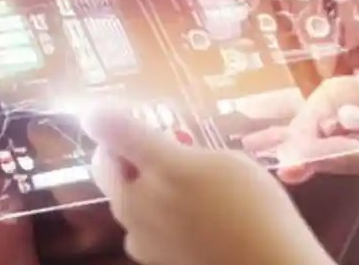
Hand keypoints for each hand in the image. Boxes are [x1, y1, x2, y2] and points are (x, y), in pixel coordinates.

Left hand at [83, 107, 332, 264]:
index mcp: (161, 167)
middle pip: (103, 166)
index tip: (102, 109)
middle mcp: (138, 201)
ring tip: (178, 190)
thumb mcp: (229, 164)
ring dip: (136, 187)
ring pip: (121, 198)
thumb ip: (185, 153)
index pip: (111, 129)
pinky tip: (187, 221)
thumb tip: (163, 150)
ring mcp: (138, 236)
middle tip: (148, 148)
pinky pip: (139, 228)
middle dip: (117, 151)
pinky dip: (152, 217)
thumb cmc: (257, 210)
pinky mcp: (147, 260)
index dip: (102, 115)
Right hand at [245, 60, 358, 229]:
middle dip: (299, 129)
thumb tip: (295, 159)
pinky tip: (309, 158)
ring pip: (342, 120)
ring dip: (313, 139)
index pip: (334, 95)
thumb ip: (347, 157)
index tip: (285, 154)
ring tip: (273, 154)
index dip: (304, 125)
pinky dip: (334, 147)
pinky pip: (358, 132)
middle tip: (264, 151)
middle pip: (333, 103)